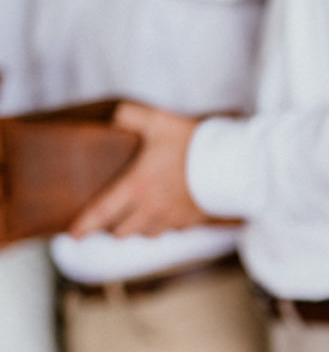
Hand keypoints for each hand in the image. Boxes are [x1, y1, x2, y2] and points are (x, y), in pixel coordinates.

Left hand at [68, 101, 210, 237]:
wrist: (231, 165)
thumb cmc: (193, 143)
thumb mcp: (158, 120)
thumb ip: (130, 116)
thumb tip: (115, 119)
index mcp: (137, 187)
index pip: (102, 213)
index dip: (84, 225)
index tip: (73, 234)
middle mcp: (150, 210)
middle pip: (121, 233)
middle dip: (112, 227)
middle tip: (108, 217)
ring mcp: (171, 220)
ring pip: (145, 235)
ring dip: (137, 228)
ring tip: (135, 215)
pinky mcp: (189, 224)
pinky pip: (168, 231)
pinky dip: (161, 225)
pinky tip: (163, 213)